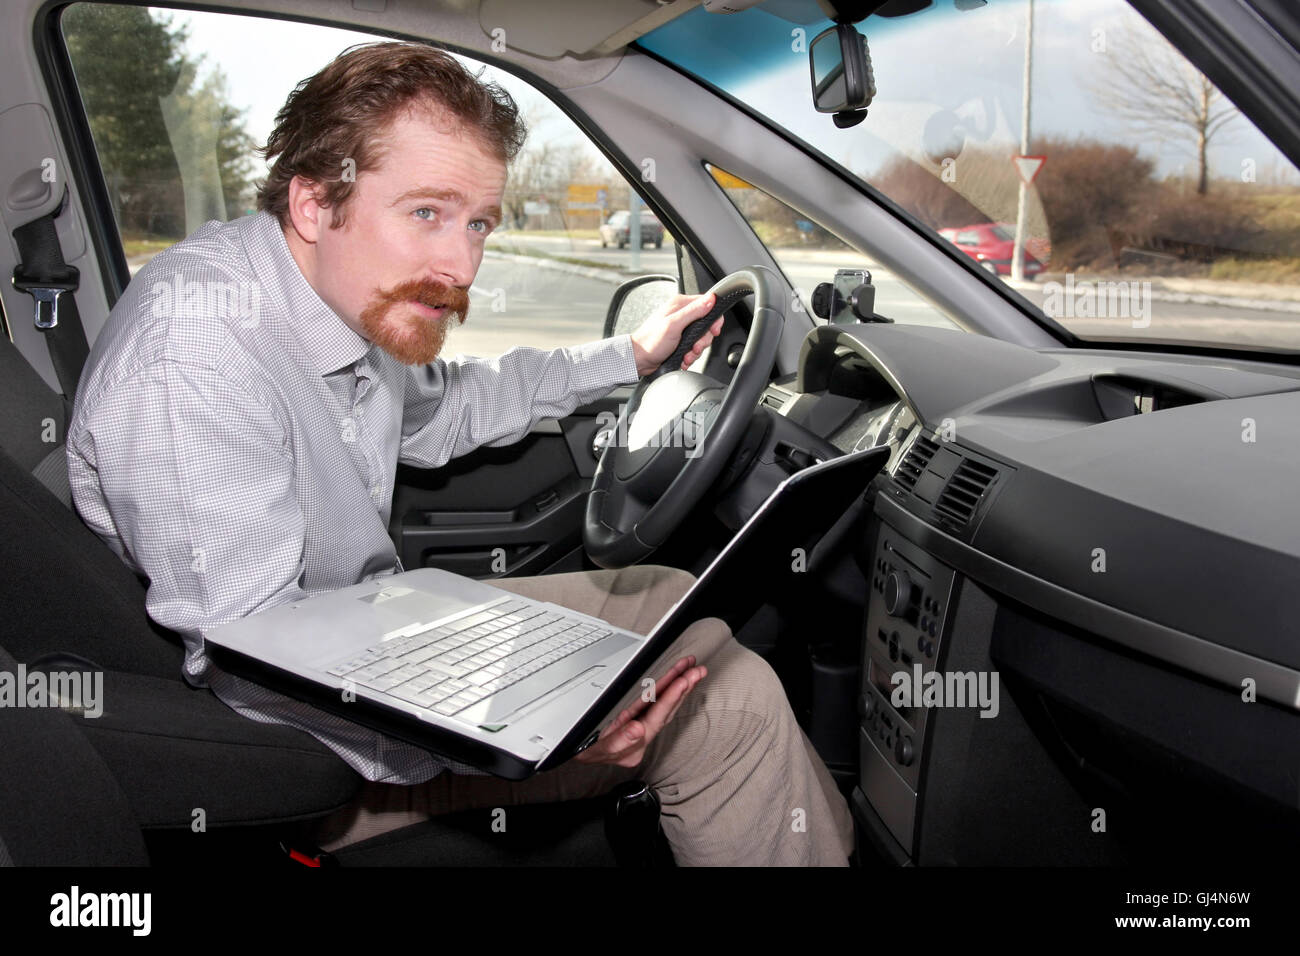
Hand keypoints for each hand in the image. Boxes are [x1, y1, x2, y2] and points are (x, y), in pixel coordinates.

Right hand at [570, 655, 706, 768]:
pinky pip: (656, 702)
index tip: (682, 681)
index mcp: (636, 743)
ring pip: (664, 704)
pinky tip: (676, 679)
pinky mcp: (635, 718)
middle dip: (683, 688)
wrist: (580, 756)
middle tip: (697, 671)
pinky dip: (667, 689)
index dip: (670, 698)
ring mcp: (641, 727)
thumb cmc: (586, 752)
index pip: (657, 717)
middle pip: (667, 709)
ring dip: (679, 686)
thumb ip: (618, 742)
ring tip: (691, 669)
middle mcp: (642, 735)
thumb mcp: (597, 750)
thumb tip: (636, 729)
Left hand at [628, 293, 722, 376]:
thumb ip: (693, 311)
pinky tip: (683, 357)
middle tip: (694, 347)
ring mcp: (681, 328)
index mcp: (680, 304)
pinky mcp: (680, 340)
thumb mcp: (674, 325)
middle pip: (707, 324)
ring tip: (686, 355)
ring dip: (696, 350)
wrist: (639, 359)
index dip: (714, 319)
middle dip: (703, 340)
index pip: (707, 304)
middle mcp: (682, 314)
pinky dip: (691, 355)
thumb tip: (711, 299)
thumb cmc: (650, 342)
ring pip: (701, 338)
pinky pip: (694, 347)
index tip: (713, 331)